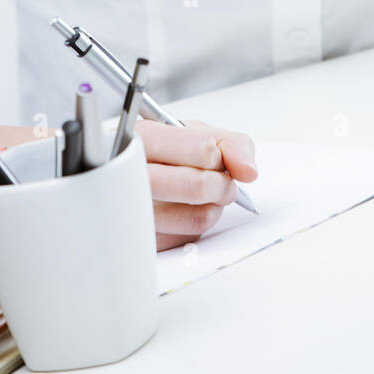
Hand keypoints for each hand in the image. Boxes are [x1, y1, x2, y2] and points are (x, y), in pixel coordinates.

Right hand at [136, 118, 257, 251]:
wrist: (124, 176)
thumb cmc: (161, 153)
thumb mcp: (192, 134)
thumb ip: (229, 143)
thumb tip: (249, 170)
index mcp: (144, 137)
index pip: (203, 150)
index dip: (222, 158)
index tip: (221, 161)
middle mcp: (131, 173)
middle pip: (199, 186)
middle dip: (222, 187)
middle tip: (223, 185)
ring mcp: (132, 209)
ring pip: (198, 218)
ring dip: (213, 208)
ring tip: (205, 197)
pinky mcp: (142, 239)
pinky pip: (187, 240)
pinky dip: (195, 226)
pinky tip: (183, 211)